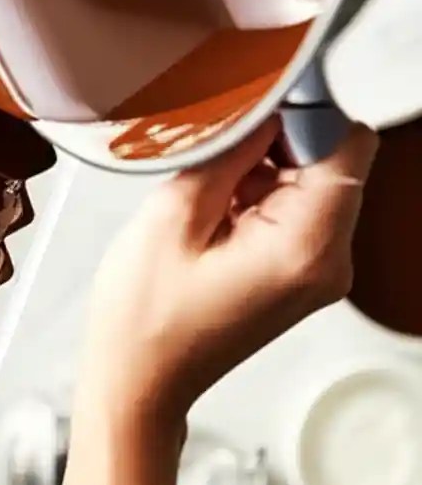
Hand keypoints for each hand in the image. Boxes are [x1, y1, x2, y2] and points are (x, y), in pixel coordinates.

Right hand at [82, 118, 378, 421]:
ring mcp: (319, 270)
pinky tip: (211, 216)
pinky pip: (295, 210)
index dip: (303, 110)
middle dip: (275, 144)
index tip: (256, 103)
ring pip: (310, 181)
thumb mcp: (172, 216)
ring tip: (204, 200)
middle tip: (212, 158)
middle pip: (332, 160)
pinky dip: (256, 197)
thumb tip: (262, 105)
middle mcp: (329, 262)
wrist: (139, 381)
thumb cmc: (144, 320)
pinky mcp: (300, 273)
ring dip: (260, 171)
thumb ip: (226, 152)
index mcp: (307, 247)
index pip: (345, 143)